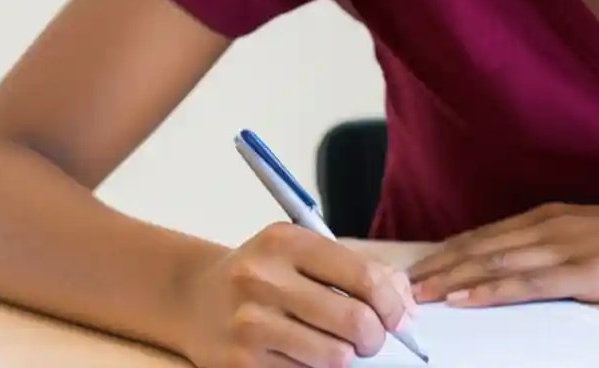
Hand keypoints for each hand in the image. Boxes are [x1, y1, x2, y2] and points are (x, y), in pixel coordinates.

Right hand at [179, 223, 416, 367]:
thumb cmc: (262, 273)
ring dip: (345, 356)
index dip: (392, 303)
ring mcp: (249, 323)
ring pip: (334, 356)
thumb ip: (356, 270)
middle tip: (370, 338)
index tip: (398, 317)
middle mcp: (263, 278)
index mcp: (286, 242)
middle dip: (374, 336)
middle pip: (354, 320)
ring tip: (336, 346)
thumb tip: (408, 307)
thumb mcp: (302, 253)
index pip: (363, 276)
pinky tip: (301, 354)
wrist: (191, 297)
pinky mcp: (239, 364)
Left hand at [407, 202, 598, 308]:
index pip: (488, 234)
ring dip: (449, 278)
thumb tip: (531, 264)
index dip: (449, 251)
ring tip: (414, 293)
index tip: (416, 267)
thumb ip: (565, 245)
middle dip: (436, 265)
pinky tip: (462, 299)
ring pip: (493, 262)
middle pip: (480, 246)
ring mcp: (568, 247)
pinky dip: (488, 290)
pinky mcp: (586, 273)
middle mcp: (553, 225)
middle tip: (398, 283)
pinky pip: (526, 283)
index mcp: (556, 216)